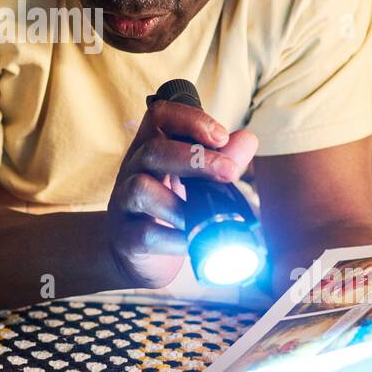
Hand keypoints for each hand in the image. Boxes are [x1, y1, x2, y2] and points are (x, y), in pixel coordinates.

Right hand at [107, 98, 258, 288]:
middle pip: (153, 150)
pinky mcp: (124, 236)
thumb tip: (248, 140)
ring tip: (202, 215)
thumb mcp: (195, 180)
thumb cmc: (170, 209)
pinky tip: (192, 241)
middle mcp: (133, 169)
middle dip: (194, 158)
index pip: (159, 115)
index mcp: (151, 148)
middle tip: (229, 172)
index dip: (190, 119)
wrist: (141, 255)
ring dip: (179, 204)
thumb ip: (223, 158)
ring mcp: (124, 202)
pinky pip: (144, 233)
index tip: (222, 136)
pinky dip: (174, 239)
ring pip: (141, 189)